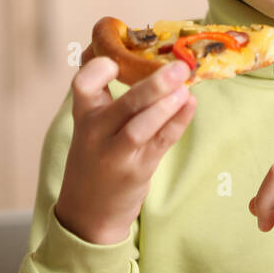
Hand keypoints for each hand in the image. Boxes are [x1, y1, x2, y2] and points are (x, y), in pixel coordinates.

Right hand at [55, 57, 197, 244]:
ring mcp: (115, 154)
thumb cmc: (97, 158)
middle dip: (153, 85)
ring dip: (166, 106)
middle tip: (178, 67)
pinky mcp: (136, 170)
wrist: (88, 213)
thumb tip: (150, 63)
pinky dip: (177, 122)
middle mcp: (95, 133)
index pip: (83, 86)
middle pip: (124, 105)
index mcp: (84, 116)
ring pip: (140, 126)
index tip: (116, 60)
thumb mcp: (94, 127)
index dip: (97, 70)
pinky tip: (191, 105)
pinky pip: (160, 142)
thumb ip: (112, 100)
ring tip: (186, 88)